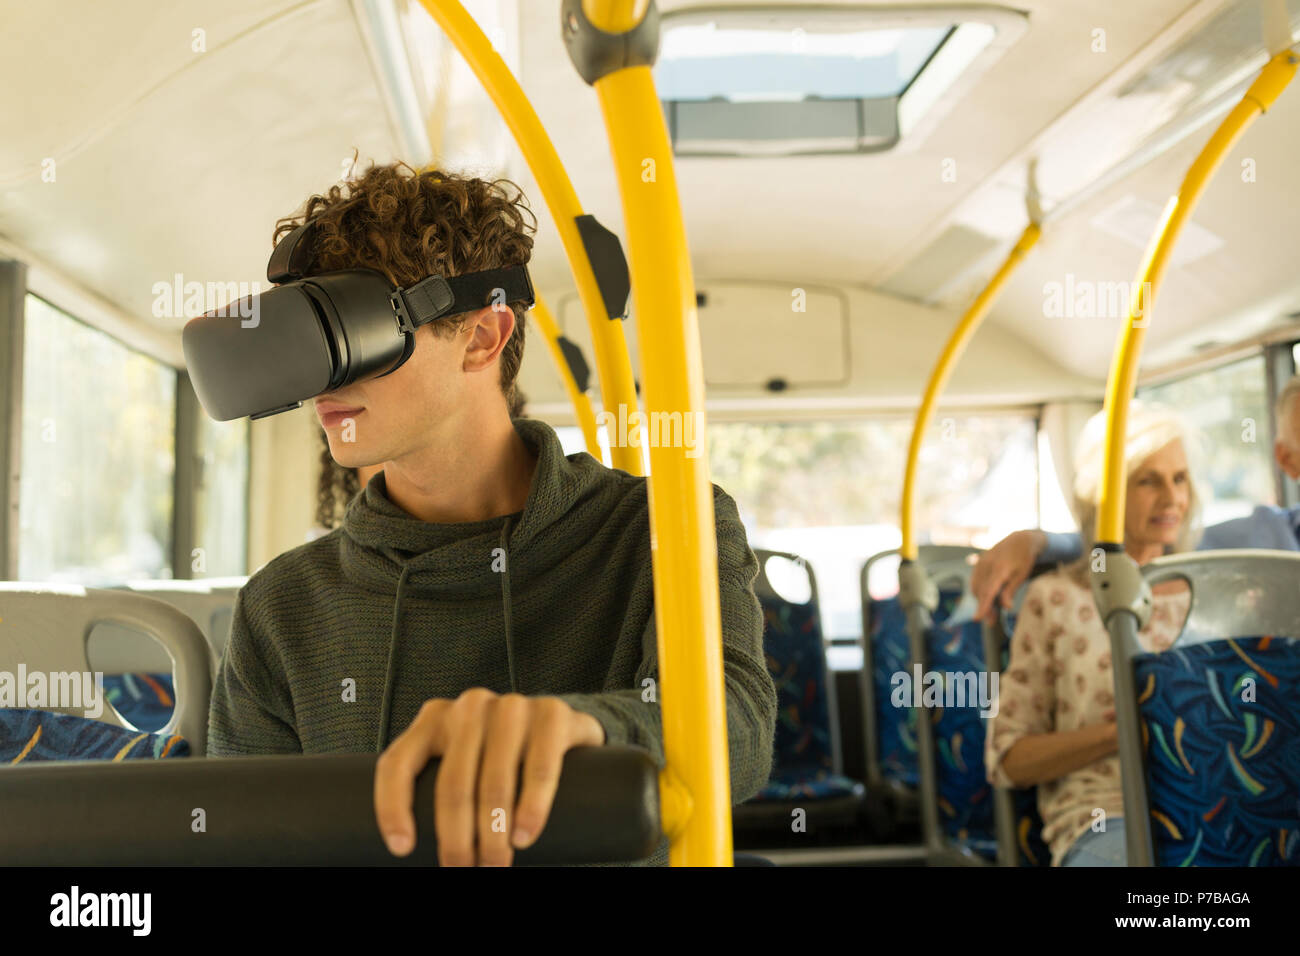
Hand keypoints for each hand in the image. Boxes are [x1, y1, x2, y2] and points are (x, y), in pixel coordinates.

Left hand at [374, 690, 604, 865]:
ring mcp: (512, 706)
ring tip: (495, 865)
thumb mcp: (464, 764)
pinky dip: (531, 808)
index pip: (397, 763)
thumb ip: (441, 788)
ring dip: (493, 835)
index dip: (392, 809)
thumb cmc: (504, 759)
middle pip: (452, 784)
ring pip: (494, 783)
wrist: (564, 729)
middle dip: (456, 840)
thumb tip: (409, 851)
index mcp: (434, 719)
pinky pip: (538, 768)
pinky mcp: (553, 713)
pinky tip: (524, 836)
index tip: (402, 849)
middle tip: (464, 871)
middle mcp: (470, 707)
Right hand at [971, 530, 1045, 622]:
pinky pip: (975, 580)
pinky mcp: (978, 562)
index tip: (977, 618)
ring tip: (991, 611)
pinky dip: (979, 591)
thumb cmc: (1024, 559)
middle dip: (984, 607)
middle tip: (991, 622)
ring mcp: (981, 562)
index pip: (989, 591)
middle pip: (981, 591)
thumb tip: (1005, 607)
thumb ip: (1011, 591)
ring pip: (976, 587)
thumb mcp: (1021, 576)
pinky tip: (986, 597)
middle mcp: (987, 565)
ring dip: (981, 600)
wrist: (1019, 540)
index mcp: (1000, 569)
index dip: (983, 605)